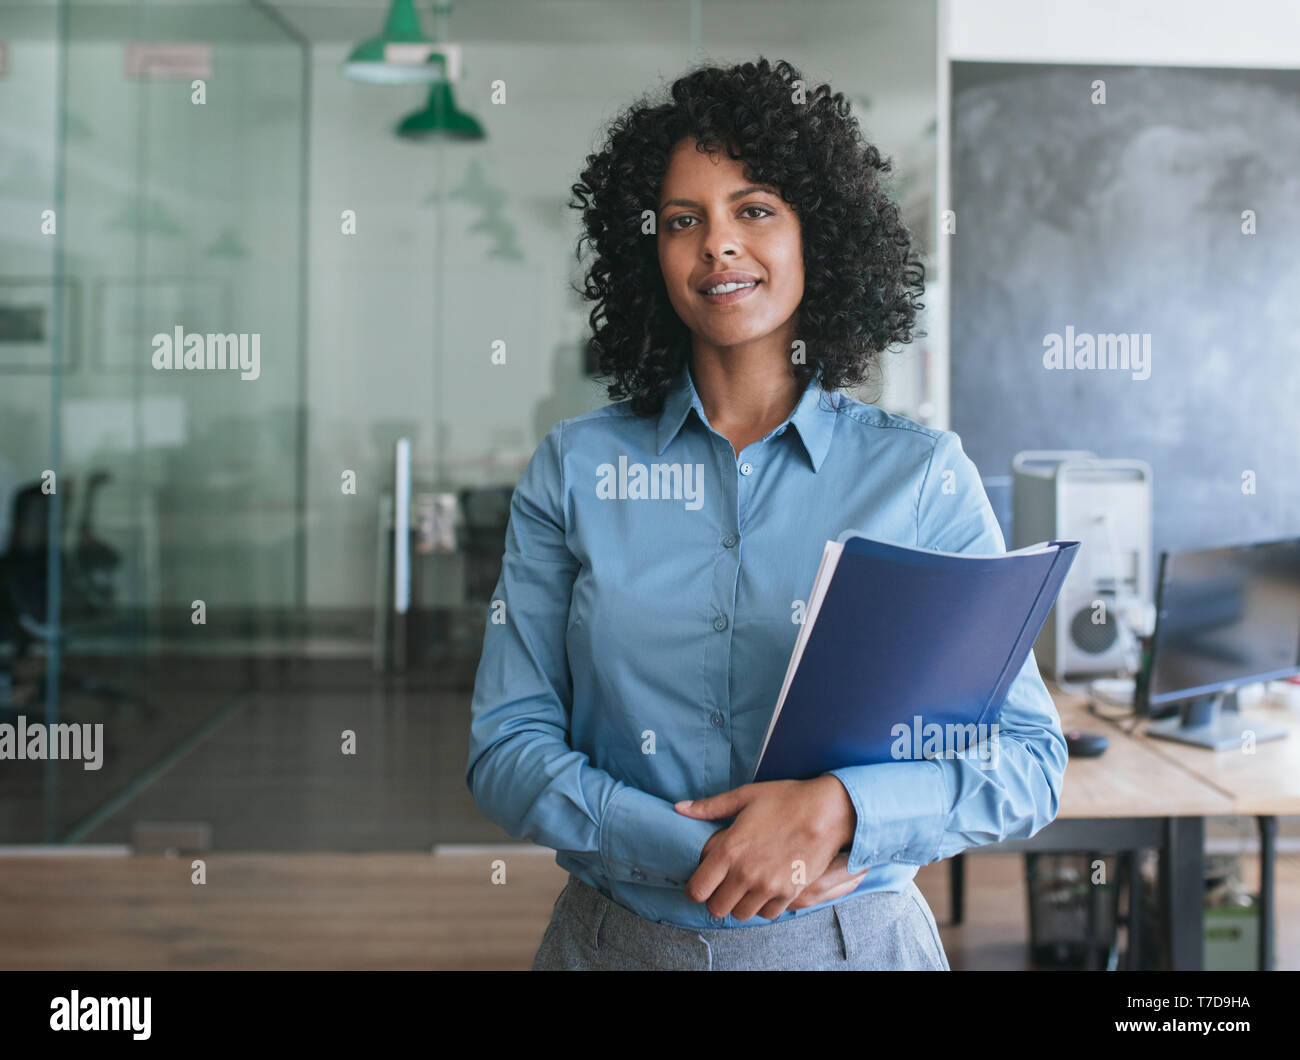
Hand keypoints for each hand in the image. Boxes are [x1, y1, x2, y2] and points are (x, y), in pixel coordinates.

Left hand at [675, 776, 856, 921]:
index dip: (695, 888)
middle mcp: (746, 874)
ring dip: (739, 903)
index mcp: (729, 850)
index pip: (697, 890)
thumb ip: (709, 807)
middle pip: (716, 908)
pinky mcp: (789, 894)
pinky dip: (763, 906)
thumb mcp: (744, 796)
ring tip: (745, 885)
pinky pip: (767, 914)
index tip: (702, 881)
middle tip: (723, 883)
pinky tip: (765, 888)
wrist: (827, 811)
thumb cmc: (785, 799)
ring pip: (741, 914)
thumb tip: (680, 808)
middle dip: (716, 897)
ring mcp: (768, 887)